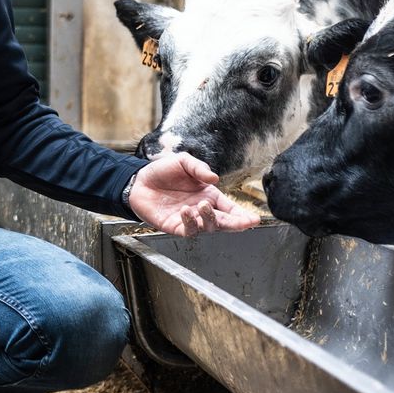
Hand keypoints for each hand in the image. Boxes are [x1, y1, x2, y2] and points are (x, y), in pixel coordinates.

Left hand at [129, 152, 261, 236]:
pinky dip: (190, 222)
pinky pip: (188, 230)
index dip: (242, 215)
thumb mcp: (183, 162)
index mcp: (209, 195)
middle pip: (224, 221)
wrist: (138, 181)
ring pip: (208, 227)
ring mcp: (189, 220)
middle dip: (235, 223)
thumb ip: (199, 168)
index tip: (254, 219)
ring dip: (210, 219)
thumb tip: (214, 178)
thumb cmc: (163, 172)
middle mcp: (202, 209)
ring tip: (202, 206)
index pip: (229, 208)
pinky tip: (186, 211)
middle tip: (244, 223)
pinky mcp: (175, 226)